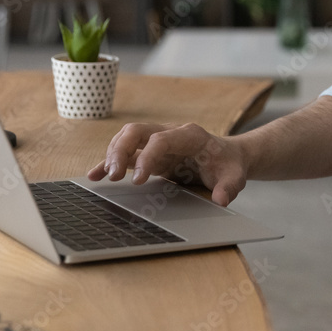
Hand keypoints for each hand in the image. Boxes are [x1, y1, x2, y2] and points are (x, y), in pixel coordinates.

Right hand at [87, 123, 247, 205]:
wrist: (228, 157)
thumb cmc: (229, 165)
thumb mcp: (235, 176)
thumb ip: (229, 187)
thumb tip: (220, 199)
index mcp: (190, 135)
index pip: (161, 139)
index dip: (147, 157)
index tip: (139, 180)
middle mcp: (170, 133)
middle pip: (137, 131)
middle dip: (121, 150)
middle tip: (114, 175)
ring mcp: (158, 141)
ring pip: (127, 138)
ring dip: (113, 155)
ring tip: (105, 176)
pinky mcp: (151, 153)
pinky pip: (126, 152)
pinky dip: (110, 161)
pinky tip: (96, 174)